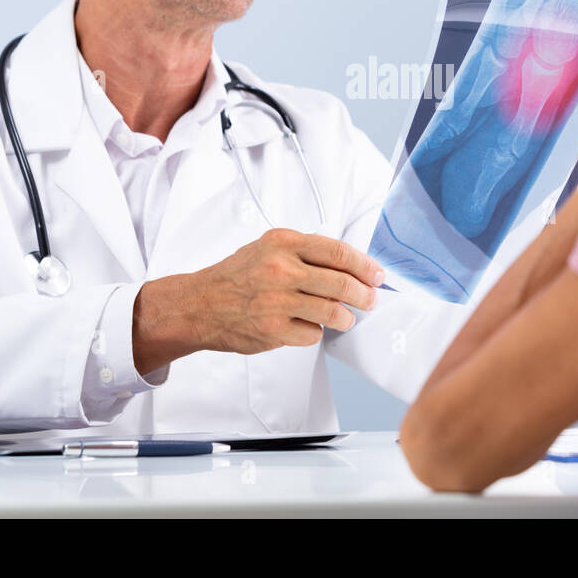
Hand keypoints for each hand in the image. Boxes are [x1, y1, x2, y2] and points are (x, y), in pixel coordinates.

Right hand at [132, 229, 384, 372]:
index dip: (365, 265)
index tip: (377, 275)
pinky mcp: (273, 330)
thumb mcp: (268, 248)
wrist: (200, 304)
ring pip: (333, 312)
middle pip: (342, 283)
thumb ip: (305, 253)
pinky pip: (313, 334)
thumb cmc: (237, 276)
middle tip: (370, 300)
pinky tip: (307, 326)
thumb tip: (350, 266)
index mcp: (283, 242)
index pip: (338, 252)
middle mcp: (281, 269)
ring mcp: (277, 301)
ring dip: (346, 317)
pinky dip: (315, 332)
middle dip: (364, 295)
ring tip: (345, 318)